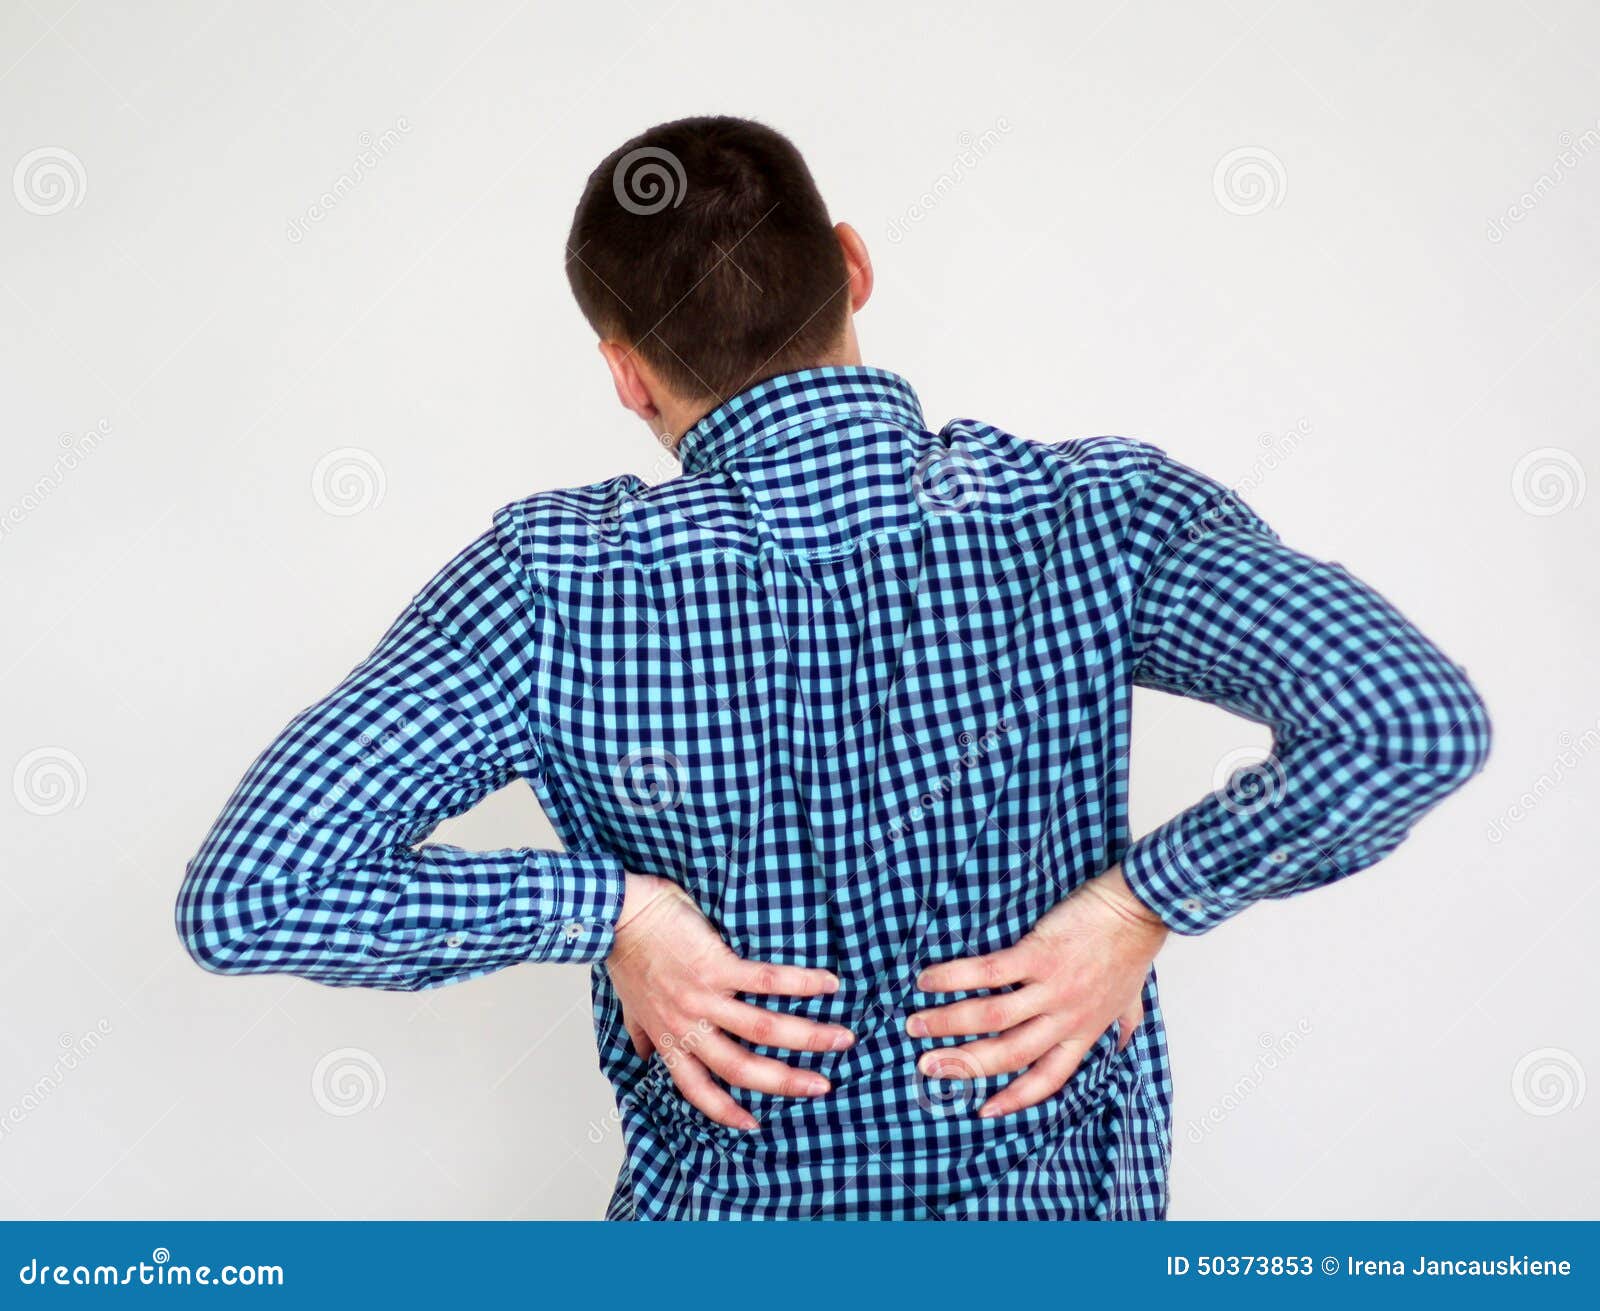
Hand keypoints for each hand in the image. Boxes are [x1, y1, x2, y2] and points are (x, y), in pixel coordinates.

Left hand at [606, 873, 854, 1130]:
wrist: (616, 914)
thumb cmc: (626, 954)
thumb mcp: (630, 1005)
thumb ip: (641, 1032)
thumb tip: (643, 1056)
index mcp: (669, 1039)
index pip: (698, 1089)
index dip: (726, 1111)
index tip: (754, 1125)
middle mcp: (687, 1026)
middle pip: (742, 1068)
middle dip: (787, 1082)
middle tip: (822, 1086)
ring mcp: (702, 997)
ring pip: (763, 1030)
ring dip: (808, 1037)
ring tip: (842, 1038)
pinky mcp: (715, 965)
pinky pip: (766, 981)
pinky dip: (802, 984)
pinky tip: (829, 984)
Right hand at [907, 865, 1167, 1118]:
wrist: (1140, 909)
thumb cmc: (1132, 948)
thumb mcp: (1132, 997)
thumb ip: (1123, 1022)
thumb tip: (1124, 1042)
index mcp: (1084, 1032)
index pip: (1048, 1078)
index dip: (1014, 1098)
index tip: (983, 1111)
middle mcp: (1066, 1018)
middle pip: (1008, 1055)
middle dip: (963, 1065)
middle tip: (927, 1066)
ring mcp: (1052, 989)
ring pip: (992, 1019)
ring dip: (948, 1024)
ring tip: (916, 1024)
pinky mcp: (1040, 955)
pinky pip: (989, 974)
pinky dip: (955, 978)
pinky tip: (928, 980)